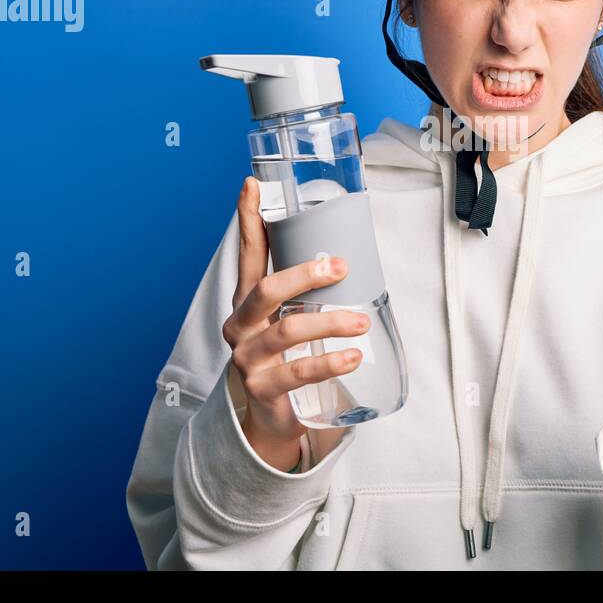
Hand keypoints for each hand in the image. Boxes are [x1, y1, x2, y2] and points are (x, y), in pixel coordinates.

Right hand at [223, 177, 367, 467]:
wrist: (271, 418)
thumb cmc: (287, 357)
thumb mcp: (291, 319)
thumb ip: (309, 293)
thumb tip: (351, 256)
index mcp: (248, 301)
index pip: (247, 253)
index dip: (248, 218)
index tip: (253, 184)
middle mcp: (241, 325)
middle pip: (265, 289)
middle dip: (304, 274)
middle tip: (339, 266)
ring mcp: (248, 358)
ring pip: (287, 330)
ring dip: (329, 322)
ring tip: (361, 323)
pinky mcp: (263, 388)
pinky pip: (298, 372)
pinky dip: (329, 362)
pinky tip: (352, 357)